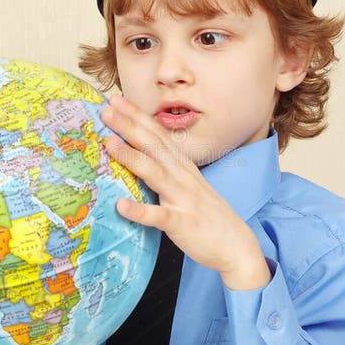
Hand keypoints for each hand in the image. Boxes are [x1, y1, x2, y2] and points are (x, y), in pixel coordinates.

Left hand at [102, 95, 270, 290]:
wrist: (236, 245)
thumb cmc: (206, 216)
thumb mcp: (188, 186)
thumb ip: (166, 171)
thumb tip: (139, 159)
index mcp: (183, 167)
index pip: (158, 135)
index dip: (138, 116)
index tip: (117, 99)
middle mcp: (183, 177)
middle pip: (154, 146)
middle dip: (130, 126)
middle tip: (108, 109)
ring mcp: (183, 199)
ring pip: (155, 173)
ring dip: (132, 156)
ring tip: (109, 143)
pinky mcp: (182, 223)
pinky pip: (159, 216)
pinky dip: (140, 211)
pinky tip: (121, 206)